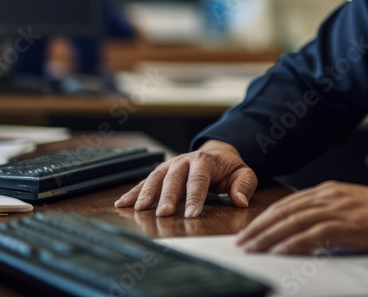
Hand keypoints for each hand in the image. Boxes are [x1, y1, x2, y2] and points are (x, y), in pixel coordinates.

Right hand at [114, 140, 256, 217]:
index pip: (199, 179)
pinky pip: (145, 181)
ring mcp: (170, 165)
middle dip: (167, 196)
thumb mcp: (244, 173)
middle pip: (174, 177)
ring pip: (156, 177)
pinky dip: (133, 192)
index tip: (192, 214)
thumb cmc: (229, 167)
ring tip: (138, 209)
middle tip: (163, 214)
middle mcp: (184, 160)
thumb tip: (240, 200)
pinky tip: (122, 203)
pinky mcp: (161, 172)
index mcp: (205, 160)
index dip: (195, 196)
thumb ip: (244, 185)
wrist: (217, 153)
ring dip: (146, 193)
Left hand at [235, 181, 367, 254]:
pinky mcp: (352, 224)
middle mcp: (331, 196)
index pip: (288, 204)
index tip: (248, 232)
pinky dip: (295, 242)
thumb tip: (306, 234)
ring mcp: (341, 209)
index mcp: (330, 191)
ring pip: (296, 221)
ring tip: (253, 250)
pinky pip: (316, 234)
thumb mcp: (354, 209)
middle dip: (260, 228)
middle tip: (241, 244)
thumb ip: (331, 216)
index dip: (265, 218)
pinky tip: (281, 252)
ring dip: (270, 236)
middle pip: (286, 211)